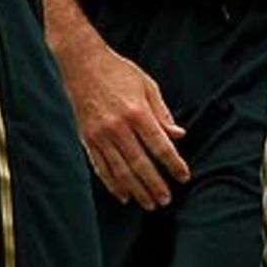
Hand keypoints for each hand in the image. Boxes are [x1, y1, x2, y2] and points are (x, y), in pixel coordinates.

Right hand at [63, 36, 190, 209]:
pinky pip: (100, 167)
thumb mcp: (147, 86)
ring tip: (149, 204)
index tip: (184, 177)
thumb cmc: (118, 71)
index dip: (174, 164)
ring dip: (136, 190)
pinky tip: (123, 195)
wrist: (82, 63)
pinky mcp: (87, 138)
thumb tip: (179, 135)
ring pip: (120, 171)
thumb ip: (162, 113)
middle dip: (155, 185)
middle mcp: (118, 127)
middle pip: (141, 164)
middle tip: (166, 200)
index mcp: (137, 112)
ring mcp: (100, 135)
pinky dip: (112, 184)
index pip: (160, 146)